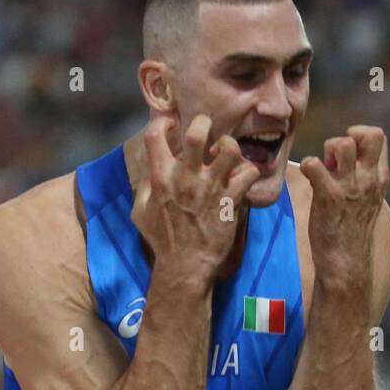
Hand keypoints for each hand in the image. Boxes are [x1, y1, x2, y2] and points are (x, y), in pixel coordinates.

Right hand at [131, 114, 260, 278]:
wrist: (185, 266)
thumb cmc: (162, 240)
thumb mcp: (140, 212)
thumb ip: (144, 185)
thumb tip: (150, 167)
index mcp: (160, 178)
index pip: (154, 135)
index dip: (163, 122)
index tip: (171, 126)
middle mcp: (186, 178)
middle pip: (197, 132)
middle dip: (203, 123)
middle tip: (206, 130)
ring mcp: (212, 188)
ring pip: (230, 149)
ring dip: (229, 146)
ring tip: (226, 155)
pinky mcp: (231, 200)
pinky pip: (248, 173)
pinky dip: (248, 171)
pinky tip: (240, 177)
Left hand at [300, 126, 388, 277]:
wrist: (346, 263)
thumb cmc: (351, 231)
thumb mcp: (367, 200)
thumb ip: (362, 177)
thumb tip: (343, 155)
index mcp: (379, 178)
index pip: (378, 137)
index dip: (359, 135)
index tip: (347, 153)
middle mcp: (368, 179)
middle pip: (368, 134)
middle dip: (346, 138)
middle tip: (334, 159)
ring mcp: (349, 187)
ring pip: (342, 144)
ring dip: (326, 150)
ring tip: (322, 170)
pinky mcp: (329, 196)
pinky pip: (314, 164)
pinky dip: (307, 166)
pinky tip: (307, 177)